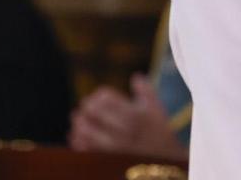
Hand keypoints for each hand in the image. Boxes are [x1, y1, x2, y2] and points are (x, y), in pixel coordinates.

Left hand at [68, 73, 187, 160]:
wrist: (164, 163)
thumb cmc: (160, 132)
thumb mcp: (157, 109)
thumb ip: (146, 90)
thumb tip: (135, 77)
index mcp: (135, 114)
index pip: (106, 98)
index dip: (99, 95)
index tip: (98, 97)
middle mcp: (124, 130)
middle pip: (93, 111)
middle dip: (86, 107)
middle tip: (85, 107)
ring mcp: (114, 146)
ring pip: (85, 130)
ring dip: (78, 123)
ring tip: (78, 120)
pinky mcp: (107, 159)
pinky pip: (84, 148)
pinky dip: (77, 141)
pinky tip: (77, 136)